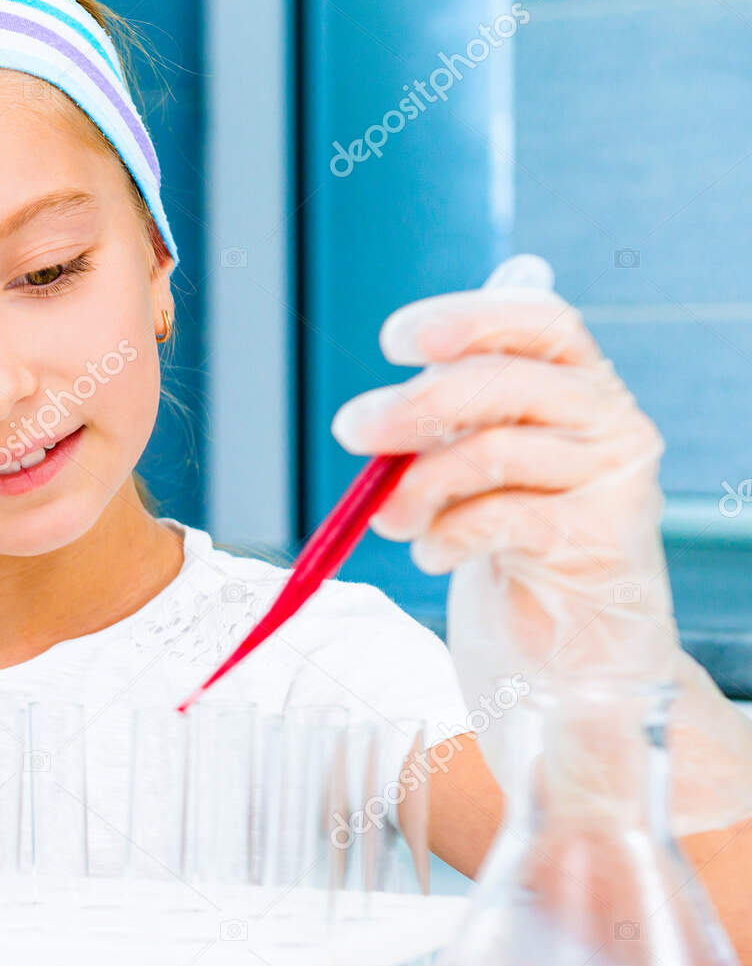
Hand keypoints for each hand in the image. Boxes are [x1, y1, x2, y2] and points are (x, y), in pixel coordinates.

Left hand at [333, 257, 751, 833]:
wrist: (570, 648)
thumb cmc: (509, 545)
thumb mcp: (469, 471)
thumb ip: (440, 431)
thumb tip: (372, 420)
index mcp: (577, 384)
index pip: (540, 320)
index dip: (469, 318)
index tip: (395, 340)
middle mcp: (610, 419)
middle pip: (506, 381)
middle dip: (415, 405)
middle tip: (351, 430)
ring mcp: (614, 477)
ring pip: (495, 450)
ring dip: (419, 485)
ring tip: (387, 519)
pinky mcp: (603, 539)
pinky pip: (501, 517)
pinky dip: (446, 534)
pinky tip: (433, 553)